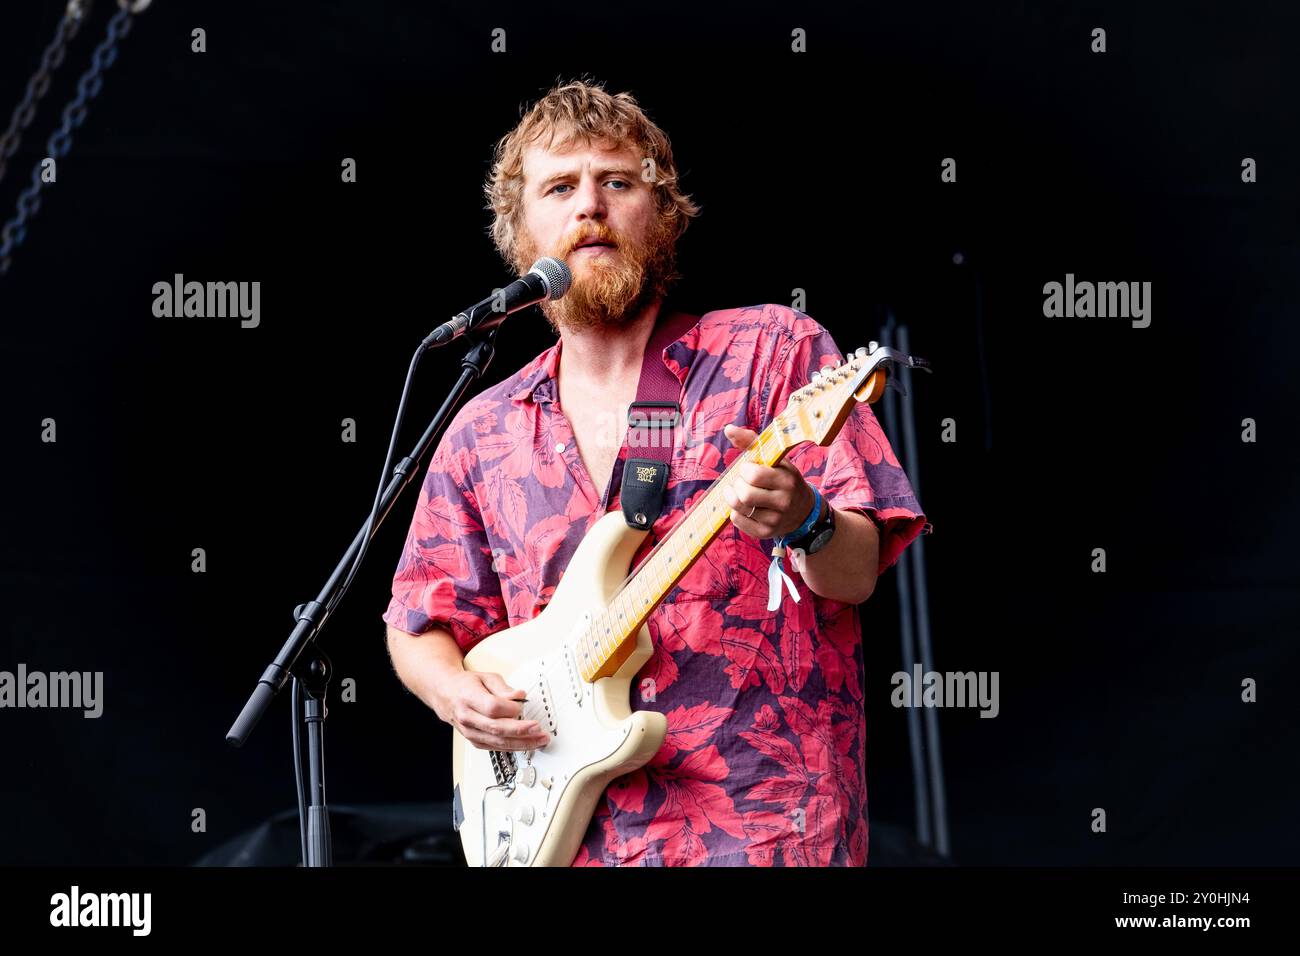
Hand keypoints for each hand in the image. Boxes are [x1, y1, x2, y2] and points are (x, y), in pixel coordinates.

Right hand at [435, 669, 550, 751]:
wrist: (446, 695)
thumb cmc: (466, 685)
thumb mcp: (485, 677)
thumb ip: (504, 687)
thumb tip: (520, 696)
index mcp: (468, 697)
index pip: (492, 707)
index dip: (510, 709)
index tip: (523, 706)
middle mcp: (467, 717)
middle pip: (496, 728)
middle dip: (521, 731)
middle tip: (538, 729)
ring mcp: (470, 732)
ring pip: (497, 742)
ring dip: (521, 743)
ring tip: (539, 740)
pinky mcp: (475, 741)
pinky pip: (495, 747)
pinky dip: (512, 747)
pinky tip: (526, 744)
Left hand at [722, 424, 816, 539]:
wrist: (803, 511)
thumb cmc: (783, 479)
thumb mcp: (775, 459)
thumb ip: (751, 441)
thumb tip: (728, 428)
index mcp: (787, 480)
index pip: (754, 475)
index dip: (745, 470)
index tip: (750, 469)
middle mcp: (783, 502)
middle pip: (745, 494)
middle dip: (737, 485)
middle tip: (742, 482)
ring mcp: (775, 520)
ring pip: (739, 508)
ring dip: (732, 497)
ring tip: (738, 491)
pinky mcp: (765, 533)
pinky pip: (738, 520)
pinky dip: (735, 511)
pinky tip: (744, 506)